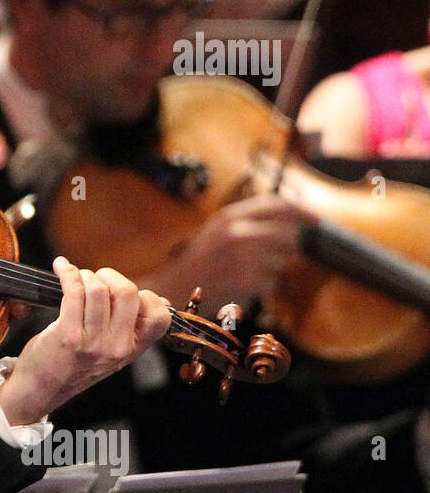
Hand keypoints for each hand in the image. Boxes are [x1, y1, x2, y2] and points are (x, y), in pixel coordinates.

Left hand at [0, 257, 170, 424]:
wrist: (43, 388)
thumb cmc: (75, 364)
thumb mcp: (113, 352)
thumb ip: (133, 328)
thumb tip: (161, 301)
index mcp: (133, 349)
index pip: (160, 316)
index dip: (146, 295)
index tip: (123, 291)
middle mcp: (117, 346)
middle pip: (127, 292)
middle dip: (109, 275)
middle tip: (95, 279)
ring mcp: (93, 342)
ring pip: (98, 289)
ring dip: (84, 275)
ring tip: (76, 278)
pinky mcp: (68, 335)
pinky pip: (73, 292)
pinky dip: (67, 273)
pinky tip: (62, 268)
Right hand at [147, 194, 307, 313]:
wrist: (177, 287)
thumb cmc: (201, 260)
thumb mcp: (219, 229)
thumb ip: (250, 221)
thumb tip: (292, 220)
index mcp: (231, 216)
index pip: (279, 205)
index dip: (301, 212)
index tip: (315, 220)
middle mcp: (240, 232)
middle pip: (289, 235)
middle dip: (288, 247)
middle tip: (274, 255)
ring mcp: (246, 257)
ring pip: (282, 261)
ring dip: (271, 269)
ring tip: (245, 271)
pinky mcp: (249, 281)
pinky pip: (272, 282)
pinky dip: (261, 286)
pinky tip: (240, 284)